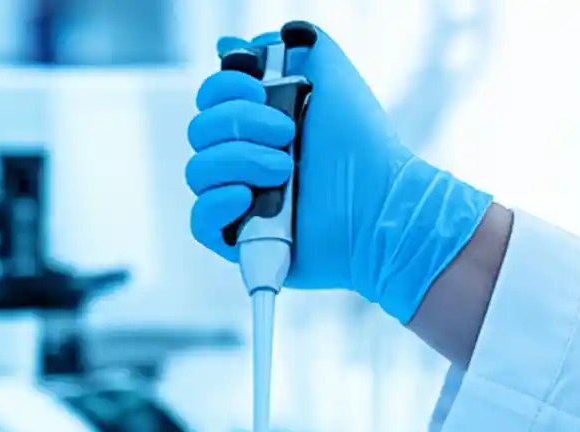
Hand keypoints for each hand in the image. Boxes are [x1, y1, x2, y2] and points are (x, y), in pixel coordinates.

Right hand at [186, 27, 493, 322]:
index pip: (210, 98)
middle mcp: (242, 159)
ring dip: (240, 162)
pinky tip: (249, 198)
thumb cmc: (363, 146)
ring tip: (285, 171)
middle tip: (287, 135)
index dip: (225, 89)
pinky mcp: (236, 240)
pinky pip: (198, 220)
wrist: (382, 205)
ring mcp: (237, 201)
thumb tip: (236, 43)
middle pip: (198, 130)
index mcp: (257, 123)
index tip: (259, 90)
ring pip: (197, 171)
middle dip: (240, 126)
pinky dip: (218, 204)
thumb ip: (297, 46)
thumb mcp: (334, 77)